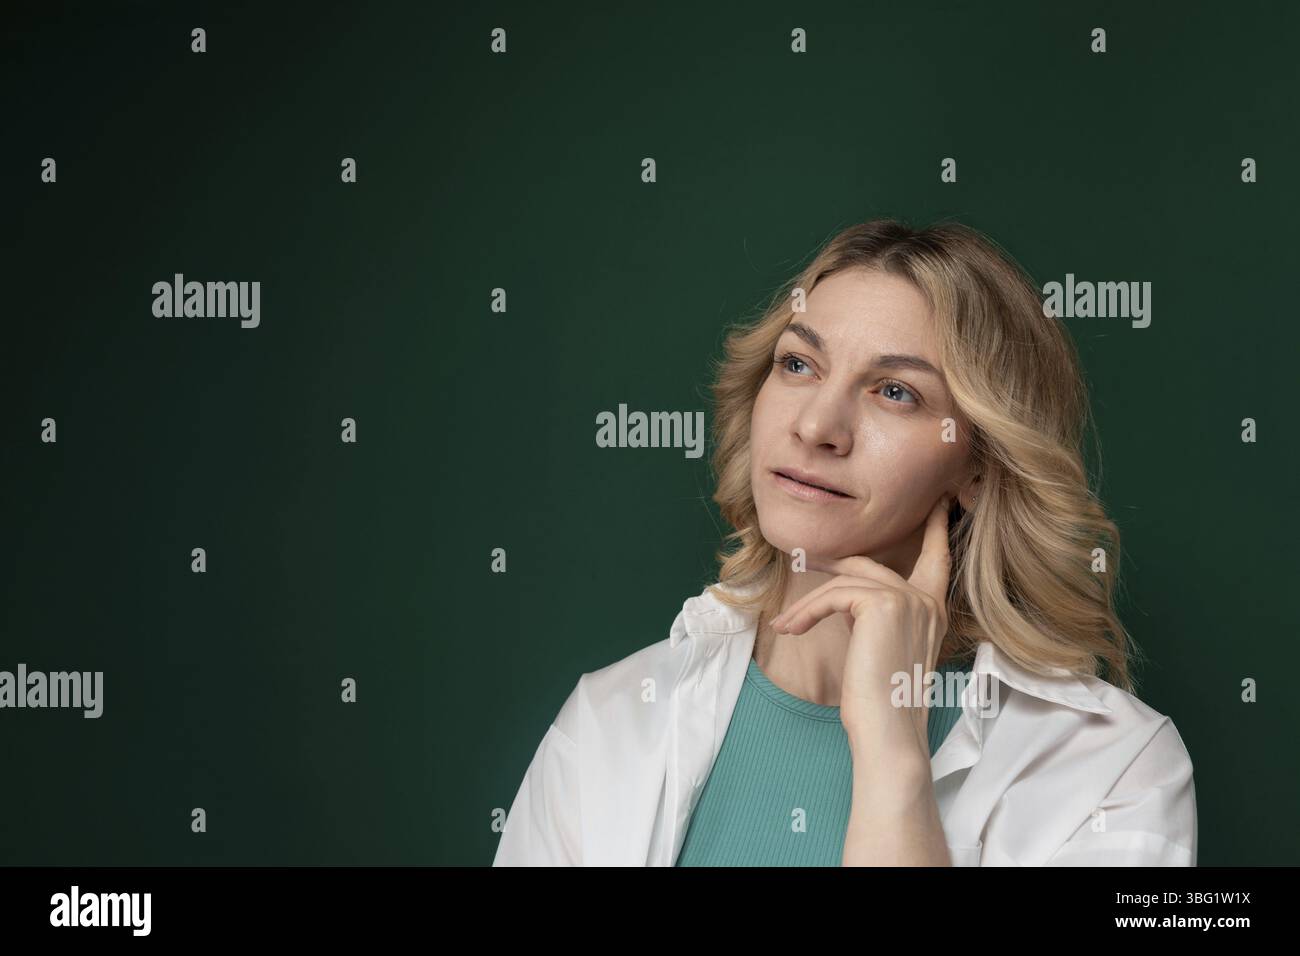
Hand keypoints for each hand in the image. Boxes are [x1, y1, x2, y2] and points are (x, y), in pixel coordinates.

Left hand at [767, 494, 953, 762]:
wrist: (888, 731)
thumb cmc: (881, 701)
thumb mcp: (885, 649)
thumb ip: (879, 617)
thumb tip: (847, 598)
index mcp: (933, 610)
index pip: (938, 558)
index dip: (937, 529)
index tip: (940, 503)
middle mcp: (926, 600)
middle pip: (868, 566)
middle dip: (831, 564)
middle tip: (803, 560)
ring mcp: (907, 599)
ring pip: (845, 582)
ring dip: (809, 604)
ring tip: (786, 624)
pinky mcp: (882, 604)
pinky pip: (833, 595)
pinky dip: (807, 611)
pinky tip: (791, 628)